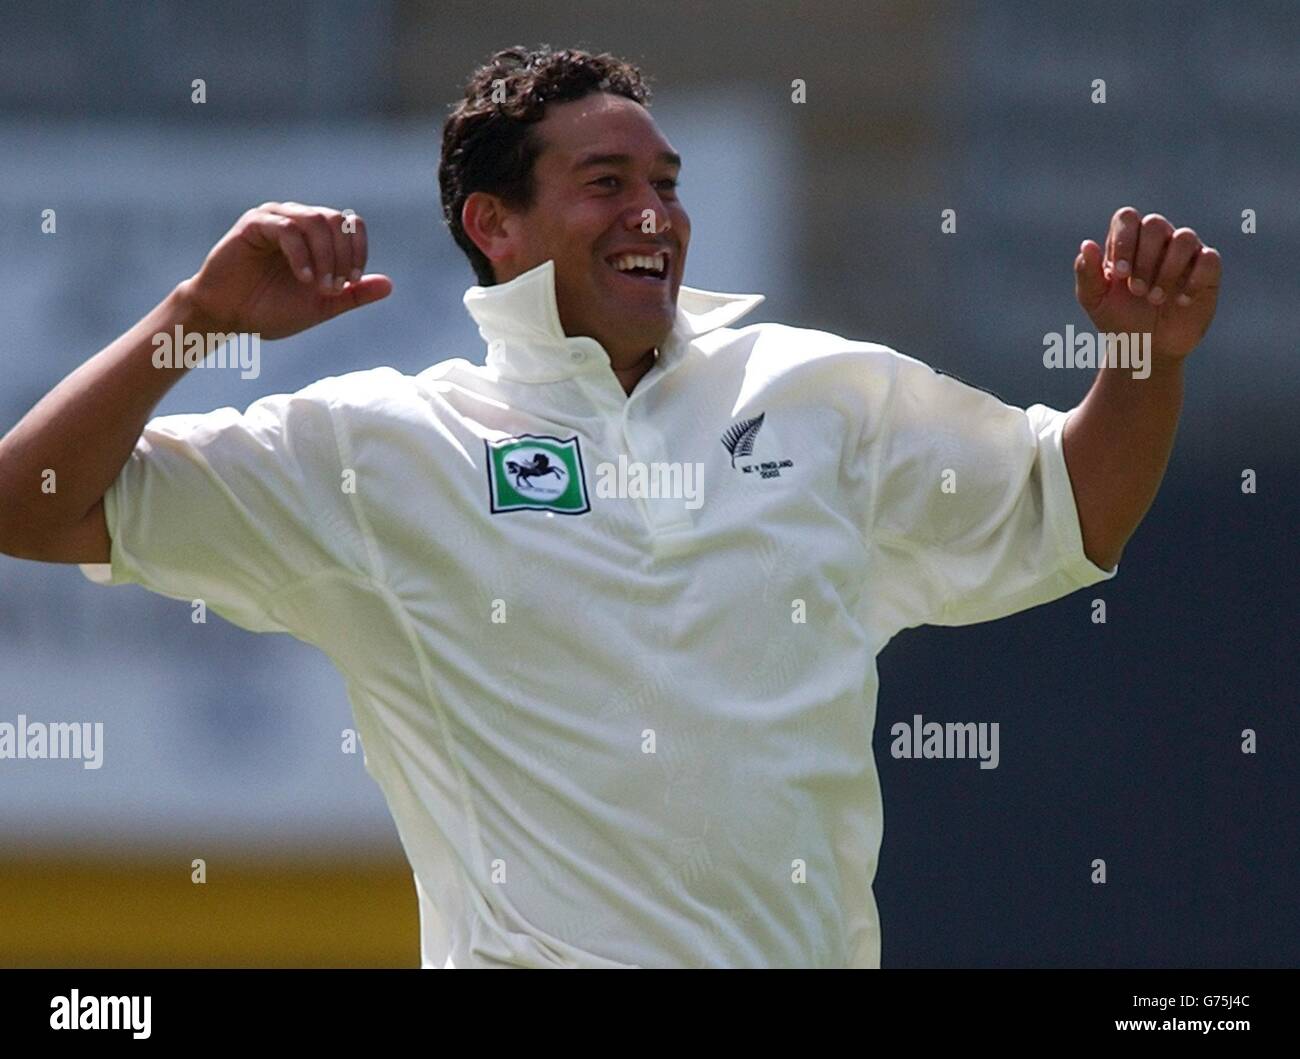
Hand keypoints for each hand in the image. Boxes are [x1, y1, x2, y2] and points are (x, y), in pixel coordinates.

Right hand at [179, 202, 392, 338]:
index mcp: (316, 236)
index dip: (359, 251)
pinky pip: (288, 229)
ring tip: (320, 286)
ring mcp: (275, 219)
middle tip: (336, 288)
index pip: (351, 225)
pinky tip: (304, 278)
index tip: (353, 282)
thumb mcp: (322, 305)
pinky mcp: (254, 224)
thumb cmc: (271, 310)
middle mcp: (298, 220)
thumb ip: (354, 295)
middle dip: (344, 256)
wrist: (228, 317)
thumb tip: (390, 285)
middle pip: (337, 220)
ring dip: (326, 256)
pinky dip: (302, 254)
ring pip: (315, 220)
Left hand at [1074, 207, 1220, 361]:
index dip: (1124, 241)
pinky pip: (1209, 259)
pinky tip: (1181, 301)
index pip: (1127, 218)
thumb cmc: (1117, 318)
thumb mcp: (1094, 300)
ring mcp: (1184, 254)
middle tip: (1137, 291)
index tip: (1120, 274)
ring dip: (1167, 270)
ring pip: (1184, 237)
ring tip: (1155, 299)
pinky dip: (1195, 279)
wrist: (1144, 348)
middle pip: (1155, 223)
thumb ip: (1087, 272)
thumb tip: (1087, 244)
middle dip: (1144, 259)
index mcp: (1128, 242)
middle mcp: (1158, 241)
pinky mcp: (1208, 271)